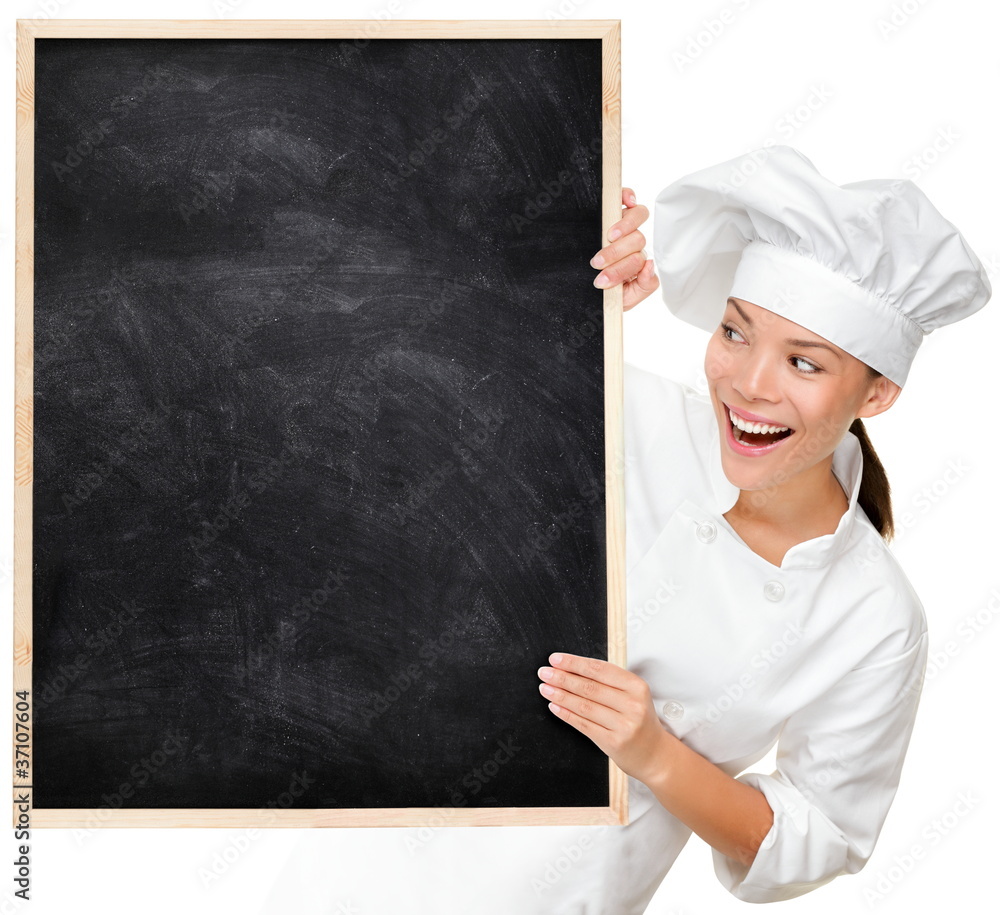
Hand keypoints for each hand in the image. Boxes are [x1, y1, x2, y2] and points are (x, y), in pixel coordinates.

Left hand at [537, 652, 670, 785]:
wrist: (654, 754)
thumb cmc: (638, 719)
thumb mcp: (632, 695)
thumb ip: (607, 681)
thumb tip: (571, 668)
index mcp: (637, 686)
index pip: (600, 669)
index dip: (575, 663)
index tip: (556, 659)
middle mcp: (632, 704)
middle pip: (589, 687)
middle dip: (563, 678)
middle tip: (544, 672)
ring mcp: (624, 725)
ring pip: (584, 706)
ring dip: (560, 695)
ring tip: (545, 688)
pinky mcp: (613, 742)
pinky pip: (584, 725)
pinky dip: (566, 714)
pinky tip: (554, 706)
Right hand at [590, 187, 658, 311]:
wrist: (587, 288)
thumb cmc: (605, 292)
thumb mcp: (625, 298)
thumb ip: (644, 286)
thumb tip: (650, 265)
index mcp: (636, 263)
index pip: (639, 261)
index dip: (621, 270)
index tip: (600, 281)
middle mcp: (633, 244)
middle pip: (637, 240)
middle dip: (616, 254)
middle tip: (597, 263)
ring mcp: (624, 225)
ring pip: (636, 217)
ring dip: (623, 228)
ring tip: (608, 238)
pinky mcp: (614, 211)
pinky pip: (627, 197)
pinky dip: (628, 196)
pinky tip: (625, 202)